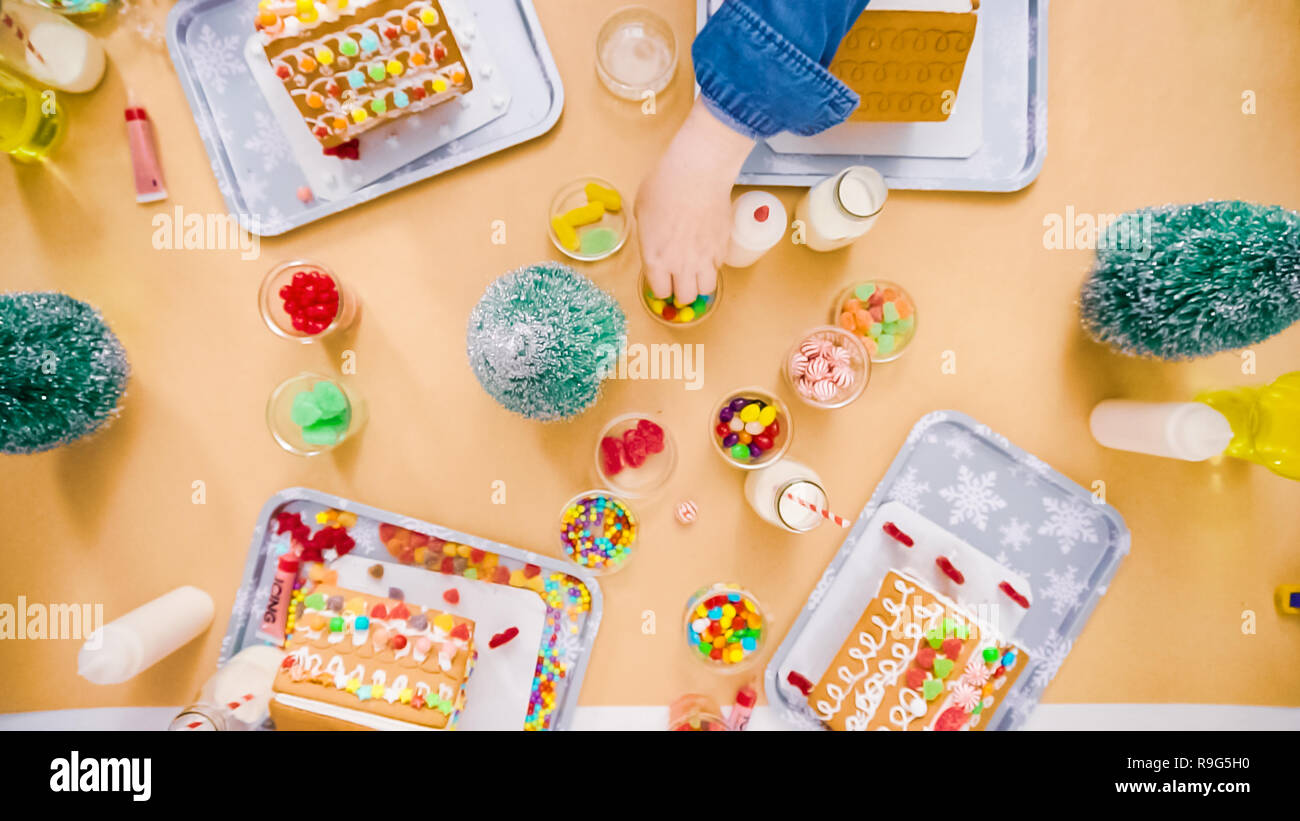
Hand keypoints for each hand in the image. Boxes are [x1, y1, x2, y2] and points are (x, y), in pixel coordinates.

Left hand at [636, 98, 754, 305]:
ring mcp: (704, 258)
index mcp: (655, 259)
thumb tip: (654, 235)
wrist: (697, 174)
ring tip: (696, 269)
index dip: (661, 286)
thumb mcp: (642, 210)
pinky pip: (718, 267)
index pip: (660, 291)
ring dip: (699, 282)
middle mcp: (680, 265)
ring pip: (705, 288)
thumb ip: (648, 233)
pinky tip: (708, 250)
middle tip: (680, 277)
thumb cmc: (664, 186)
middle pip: (685, 296)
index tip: (662, 279)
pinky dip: (713, 264)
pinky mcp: (722, 247)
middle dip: (681, 290)